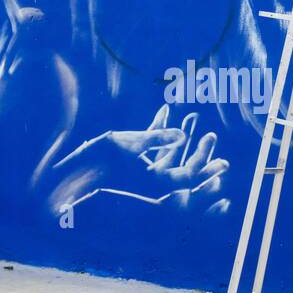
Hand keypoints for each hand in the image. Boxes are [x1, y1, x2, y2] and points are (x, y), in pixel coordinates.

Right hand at [54, 104, 229, 214]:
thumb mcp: (127, 144)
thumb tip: (182, 136)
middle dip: (199, 154)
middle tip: (215, 139)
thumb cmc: (95, 160)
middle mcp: (151, 178)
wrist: (66, 173)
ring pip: (167, 153)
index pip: (189, 177)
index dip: (208, 168)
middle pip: (183, 167)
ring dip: (178, 136)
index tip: (226, 162)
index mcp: (155, 183)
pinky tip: (165, 110)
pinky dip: (157, 129)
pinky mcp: (129, 159)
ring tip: (192, 118)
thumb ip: (155, 138)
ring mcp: (140, 170)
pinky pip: (149, 145)